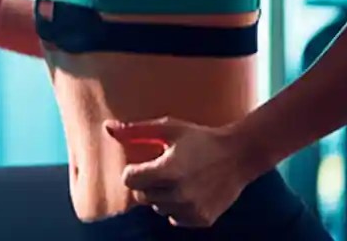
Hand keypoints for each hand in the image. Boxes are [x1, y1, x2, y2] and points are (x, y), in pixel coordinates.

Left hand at [105, 117, 257, 227]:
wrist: (239, 154)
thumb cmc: (200, 138)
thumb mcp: (169, 128)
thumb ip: (136, 130)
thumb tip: (107, 127)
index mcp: (168, 170)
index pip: (129, 180)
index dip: (134, 171)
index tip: (145, 164)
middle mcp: (179, 193)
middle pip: (142, 196)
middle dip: (149, 183)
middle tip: (166, 169)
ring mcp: (192, 209)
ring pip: (158, 208)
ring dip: (163, 195)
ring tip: (180, 179)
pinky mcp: (202, 219)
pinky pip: (175, 218)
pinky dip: (178, 207)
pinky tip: (190, 191)